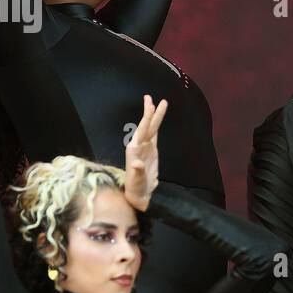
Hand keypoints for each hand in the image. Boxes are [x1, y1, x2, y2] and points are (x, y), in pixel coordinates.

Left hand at [124, 95, 167, 211]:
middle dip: (149, 112)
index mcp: (134, 150)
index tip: (151, 106)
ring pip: (151, 128)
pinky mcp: (150, 152)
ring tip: (158, 102)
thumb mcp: (137, 181)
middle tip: (150, 97)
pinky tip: (156, 118)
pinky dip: (155, 126)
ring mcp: (145, 148)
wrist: (139, 195)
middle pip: (146, 125)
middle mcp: (138, 146)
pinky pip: (154, 135)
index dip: (147, 118)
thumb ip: (137, 172)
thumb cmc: (136, 189)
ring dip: (153, 116)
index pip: (142, 130)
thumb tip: (136, 163)